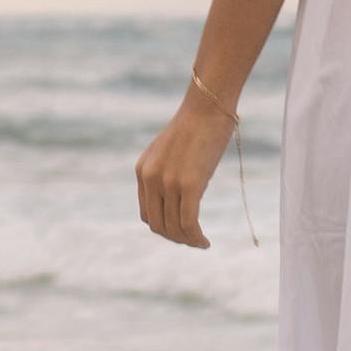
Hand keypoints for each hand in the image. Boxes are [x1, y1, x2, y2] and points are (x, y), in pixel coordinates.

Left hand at [134, 93, 238, 248]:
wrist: (208, 106)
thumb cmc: (197, 125)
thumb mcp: (172, 151)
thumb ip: (168, 173)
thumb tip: (182, 195)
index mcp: (142, 171)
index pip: (146, 213)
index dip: (164, 227)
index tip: (181, 231)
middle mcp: (150, 178)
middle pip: (157, 225)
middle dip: (175, 238)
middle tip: (193, 241)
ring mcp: (168, 182)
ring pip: (174, 227)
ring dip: (188, 240)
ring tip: (201, 243)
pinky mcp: (189, 184)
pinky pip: (189, 223)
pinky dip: (196, 238)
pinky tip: (205, 242)